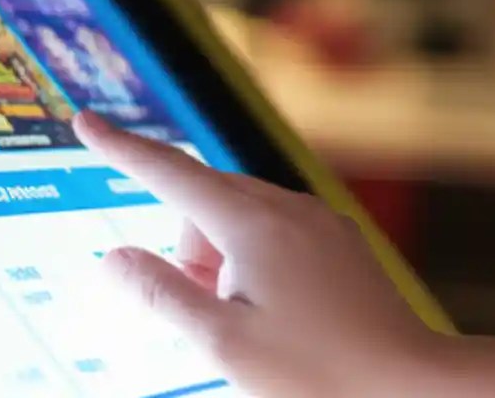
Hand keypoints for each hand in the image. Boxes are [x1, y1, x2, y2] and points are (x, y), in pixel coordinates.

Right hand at [73, 112, 444, 397]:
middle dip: (188, 248)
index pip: (170, 173)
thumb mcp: (222, 342)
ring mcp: (320, 221)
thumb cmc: (317, 369)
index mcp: (253, 224)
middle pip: (207, 201)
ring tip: (249, 319)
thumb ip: (162, 295)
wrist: (407, 380)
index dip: (122, 148)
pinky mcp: (340, 241)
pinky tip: (279, 310)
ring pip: (244, 216)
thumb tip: (117, 259)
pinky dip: (257, 259)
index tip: (87, 121)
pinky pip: (279, 230)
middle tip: (208, 309)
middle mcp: (290, 208)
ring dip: (224, 257)